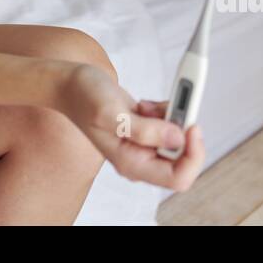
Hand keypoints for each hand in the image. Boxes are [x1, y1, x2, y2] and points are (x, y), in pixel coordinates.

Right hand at [58, 63, 206, 190]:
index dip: (193, 155)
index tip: (191, 125)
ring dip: (172, 116)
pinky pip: (171, 124)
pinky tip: (145, 104)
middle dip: (182, 129)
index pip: (178, 177)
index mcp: (132, 164)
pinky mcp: (146, 130)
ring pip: (179, 139)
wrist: (70, 84)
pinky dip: (166, 109)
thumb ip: (145, 130)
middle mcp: (140, 159)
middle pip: (183, 158)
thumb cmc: (83, 97)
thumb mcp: (111, 113)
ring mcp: (144, 145)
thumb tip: (179, 138)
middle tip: (170, 107)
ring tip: (145, 105)